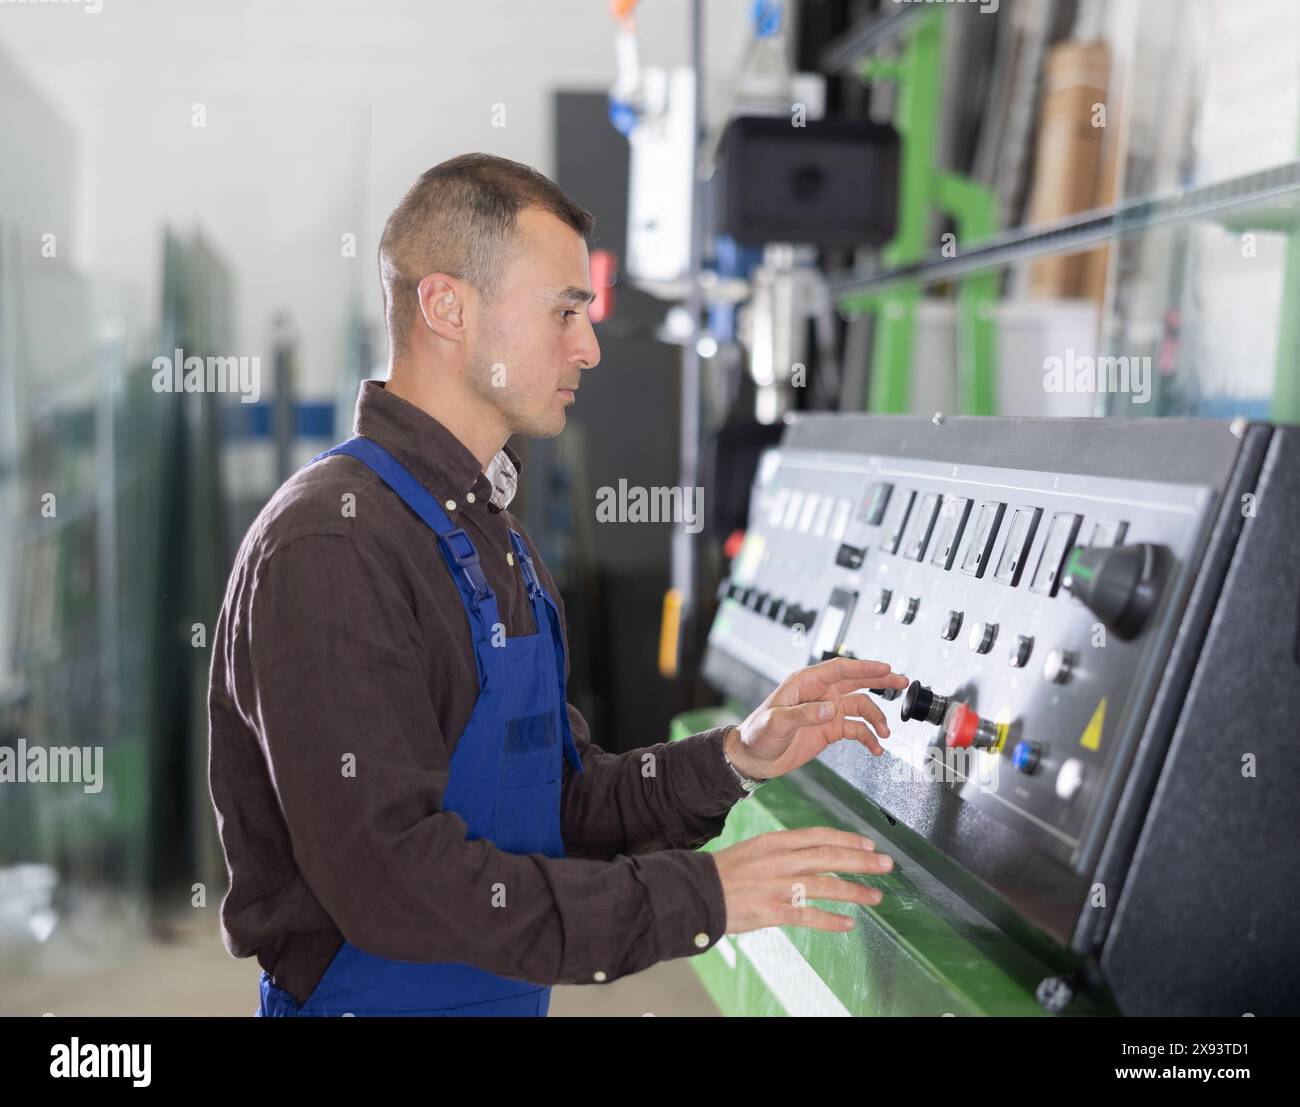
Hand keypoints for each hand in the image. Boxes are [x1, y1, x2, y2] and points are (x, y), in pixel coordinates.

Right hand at [712, 827, 893, 933]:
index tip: (868, 844)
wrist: (697, 890)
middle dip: (862, 861)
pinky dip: (831, 920)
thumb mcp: (755, 848)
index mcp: (776, 841)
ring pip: (826, 885)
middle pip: (830, 857)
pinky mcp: (773, 911)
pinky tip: (848, 924)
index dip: (847, 839)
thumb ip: (783, 850)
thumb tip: (812, 854)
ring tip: (875, 897)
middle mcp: (781, 860)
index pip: (819, 835)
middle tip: (886, 865)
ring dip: (854, 892)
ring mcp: (778, 885)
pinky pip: (810, 916)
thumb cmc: (726, 871)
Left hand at [725, 655, 907, 781]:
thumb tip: (830, 708)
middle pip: (856, 681)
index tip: (884, 668)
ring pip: (860, 706)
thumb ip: (803, 714)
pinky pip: (856, 729)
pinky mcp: (830, 729)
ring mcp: (827, 712)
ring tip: (885, 732)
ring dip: (876, 718)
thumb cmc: (757, 735)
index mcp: (805, 684)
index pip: (840, 669)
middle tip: (901, 681)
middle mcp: (820, 694)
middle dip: (880, 681)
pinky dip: (868, 738)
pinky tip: (876, 748)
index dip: (863, 667)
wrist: (753, 758)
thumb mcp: (776, 722)